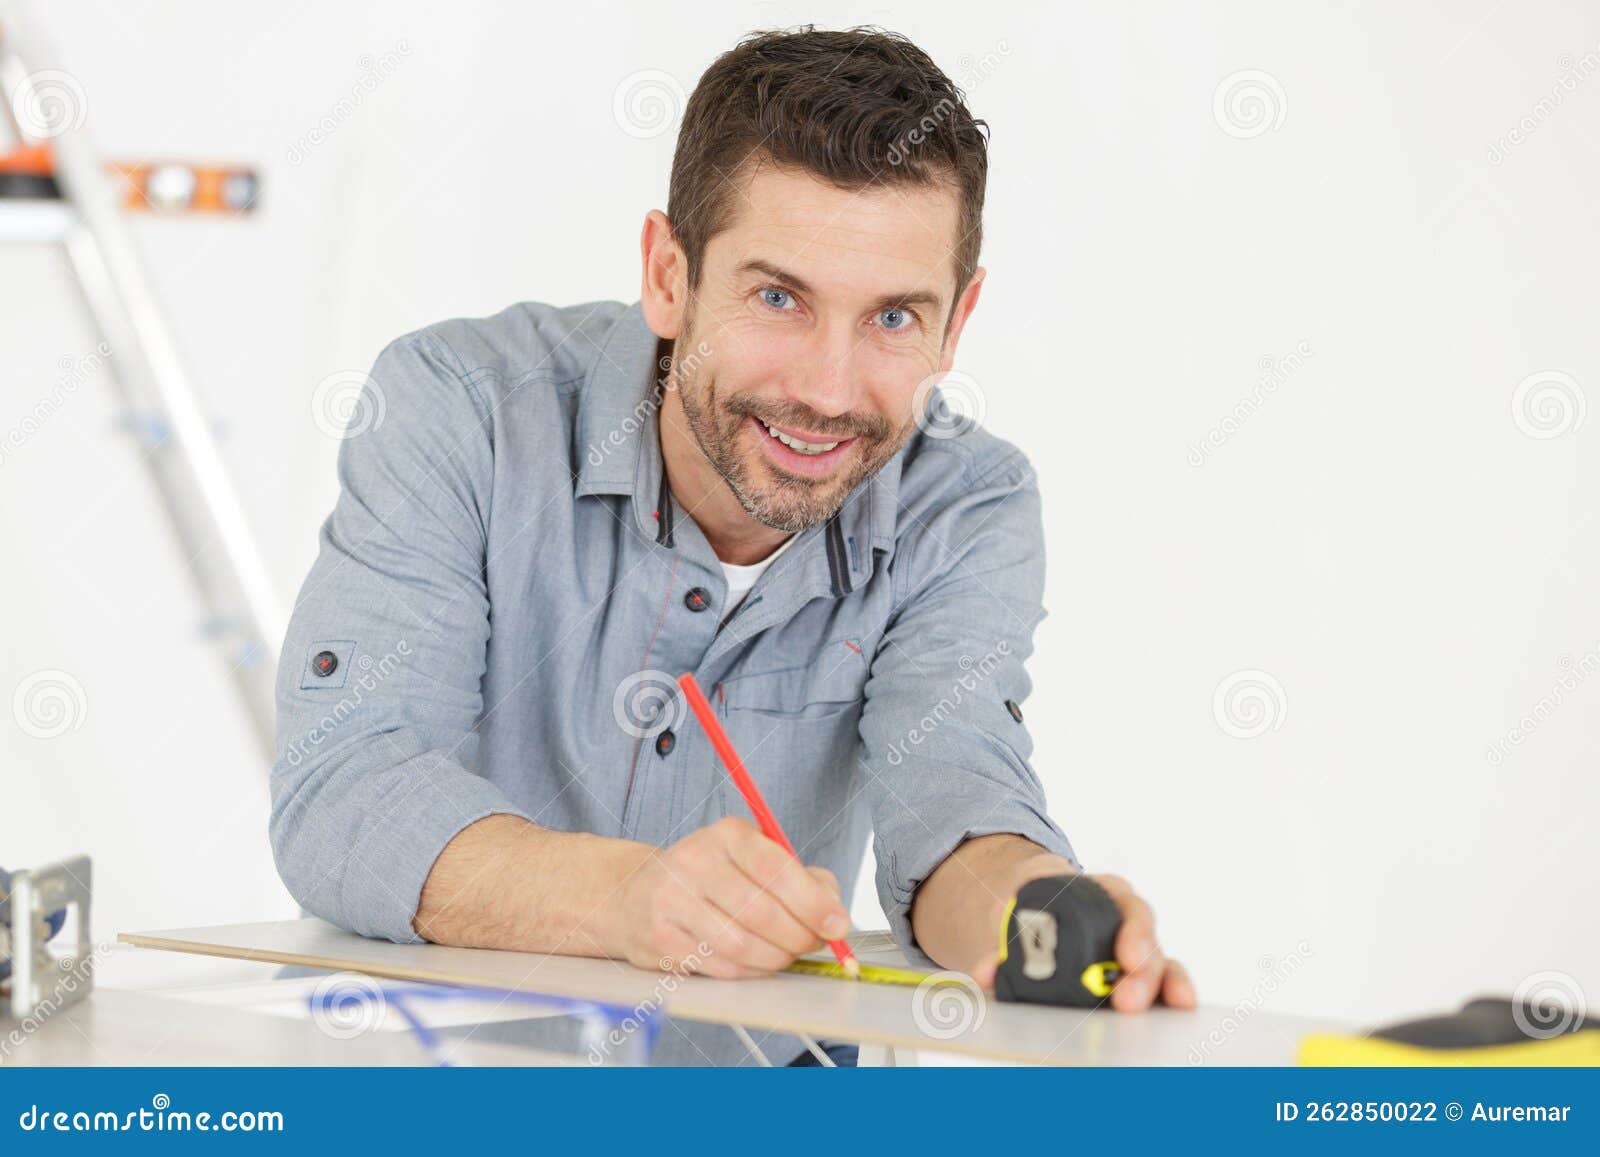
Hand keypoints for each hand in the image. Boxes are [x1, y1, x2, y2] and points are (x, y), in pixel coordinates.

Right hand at [611, 816, 849, 978]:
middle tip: (812, 945)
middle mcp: (694, 860)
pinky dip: (750, 972)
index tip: (837, 925)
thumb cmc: (713, 878)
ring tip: (785, 955)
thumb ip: (802, 878)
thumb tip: (834, 911)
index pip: (776, 868)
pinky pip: (720, 967)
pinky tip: (756, 964)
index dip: (813, 902)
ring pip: (741, 944)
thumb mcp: (755, 859)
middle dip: (798, 937)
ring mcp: (672, 900)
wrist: (637, 895)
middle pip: (761, 912)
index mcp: (727, 834)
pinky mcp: (659, 939)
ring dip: (775, 958)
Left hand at [968, 871, 1196, 1011]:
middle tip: (1128, 1003)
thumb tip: (985, 974)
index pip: (1127, 906)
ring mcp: (1137, 951)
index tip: (1128, 959)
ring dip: (1162, 991)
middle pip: (1147, 944)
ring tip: (1166, 1016)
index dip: (1132, 934)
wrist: (1038, 912)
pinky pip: (1160, 988)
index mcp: (1103, 893)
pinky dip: (1167, 1000)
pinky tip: (1174, 1016)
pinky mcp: (1138, 977)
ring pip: (1162, 967)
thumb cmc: (1036, 910)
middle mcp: (1128, 920)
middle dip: (1142, 976)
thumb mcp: (1017, 913)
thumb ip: (1002, 944)